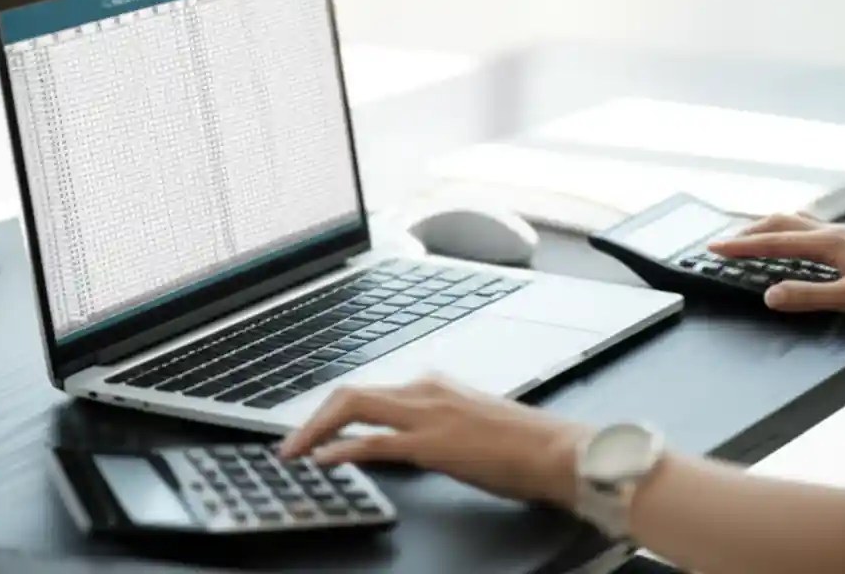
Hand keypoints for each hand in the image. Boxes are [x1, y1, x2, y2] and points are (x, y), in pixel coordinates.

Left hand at [278, 376, 590, 507]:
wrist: (554, 451)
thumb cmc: (520, 444)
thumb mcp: (468, 423)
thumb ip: (434, 423)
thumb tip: (404, 440)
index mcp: (433, 385)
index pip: (369, 391)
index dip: (333, 410)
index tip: (313, 430)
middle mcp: (425, 390)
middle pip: (351, 393)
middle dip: (313, 417)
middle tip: (289, 444)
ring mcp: (427, 414)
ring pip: (354, 408)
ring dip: (315, 430)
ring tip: (294, 452)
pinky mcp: (432, 443)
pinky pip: (374, 441)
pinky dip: (341, 448)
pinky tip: (324, 460)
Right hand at [708, 212, 844, 316]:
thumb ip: (807, 296)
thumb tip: (768, 294)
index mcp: (829, 243)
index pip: (774, 242)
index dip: (742, 245)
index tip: (714, 247)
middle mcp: (834, 232)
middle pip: (781, 222)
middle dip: (750, 231)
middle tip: (725, 243)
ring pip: (796, 222)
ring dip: (769, 228)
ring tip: (751, 238)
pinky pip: (810, 228)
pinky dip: (789, 232)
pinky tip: (793, 243)